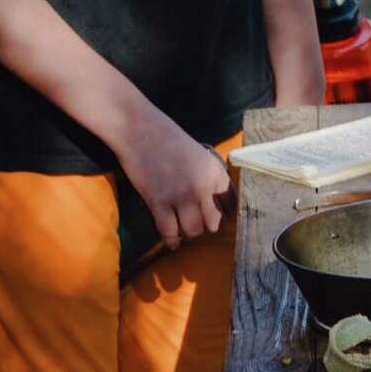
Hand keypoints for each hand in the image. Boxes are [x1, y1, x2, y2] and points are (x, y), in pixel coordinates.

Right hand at [116, 108, 231, 250]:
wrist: (139, 130)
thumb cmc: (169, 138)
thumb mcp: (200, 154)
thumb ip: (209, 176)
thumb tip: (212, 200)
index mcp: (216, 172)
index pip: (230, 204)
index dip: (224, 214)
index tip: (217, 217)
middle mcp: (203, 186)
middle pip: (212, 223)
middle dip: (205, 226)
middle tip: (197, 223)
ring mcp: (181, 196)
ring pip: (193, 230)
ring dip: (189, 233)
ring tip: (184, 229)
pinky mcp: (158, 202)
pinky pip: (169, 231)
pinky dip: (171, 240)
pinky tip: (172, 242)